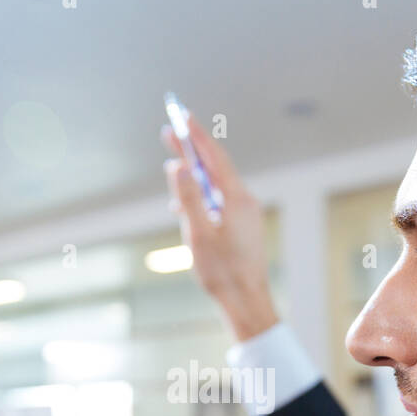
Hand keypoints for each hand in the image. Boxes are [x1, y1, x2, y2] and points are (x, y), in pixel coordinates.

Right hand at [161, 112, 278, 341]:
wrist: (246, 300)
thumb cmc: (222, 271)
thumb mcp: (198, 232)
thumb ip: (188, 197)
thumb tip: (178, 165)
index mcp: (236, 198)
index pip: (214, 156)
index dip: (195, 134)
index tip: (181, 115)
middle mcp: (244, 201)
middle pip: (215, 167)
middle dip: (192, 150)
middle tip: (170, 131)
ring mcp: (245, 214)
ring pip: (216, 186)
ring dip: (194, 176)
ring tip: (173, 167)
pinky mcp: (243, 226)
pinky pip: (220, 202)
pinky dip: (202, 197)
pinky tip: (184, 206)